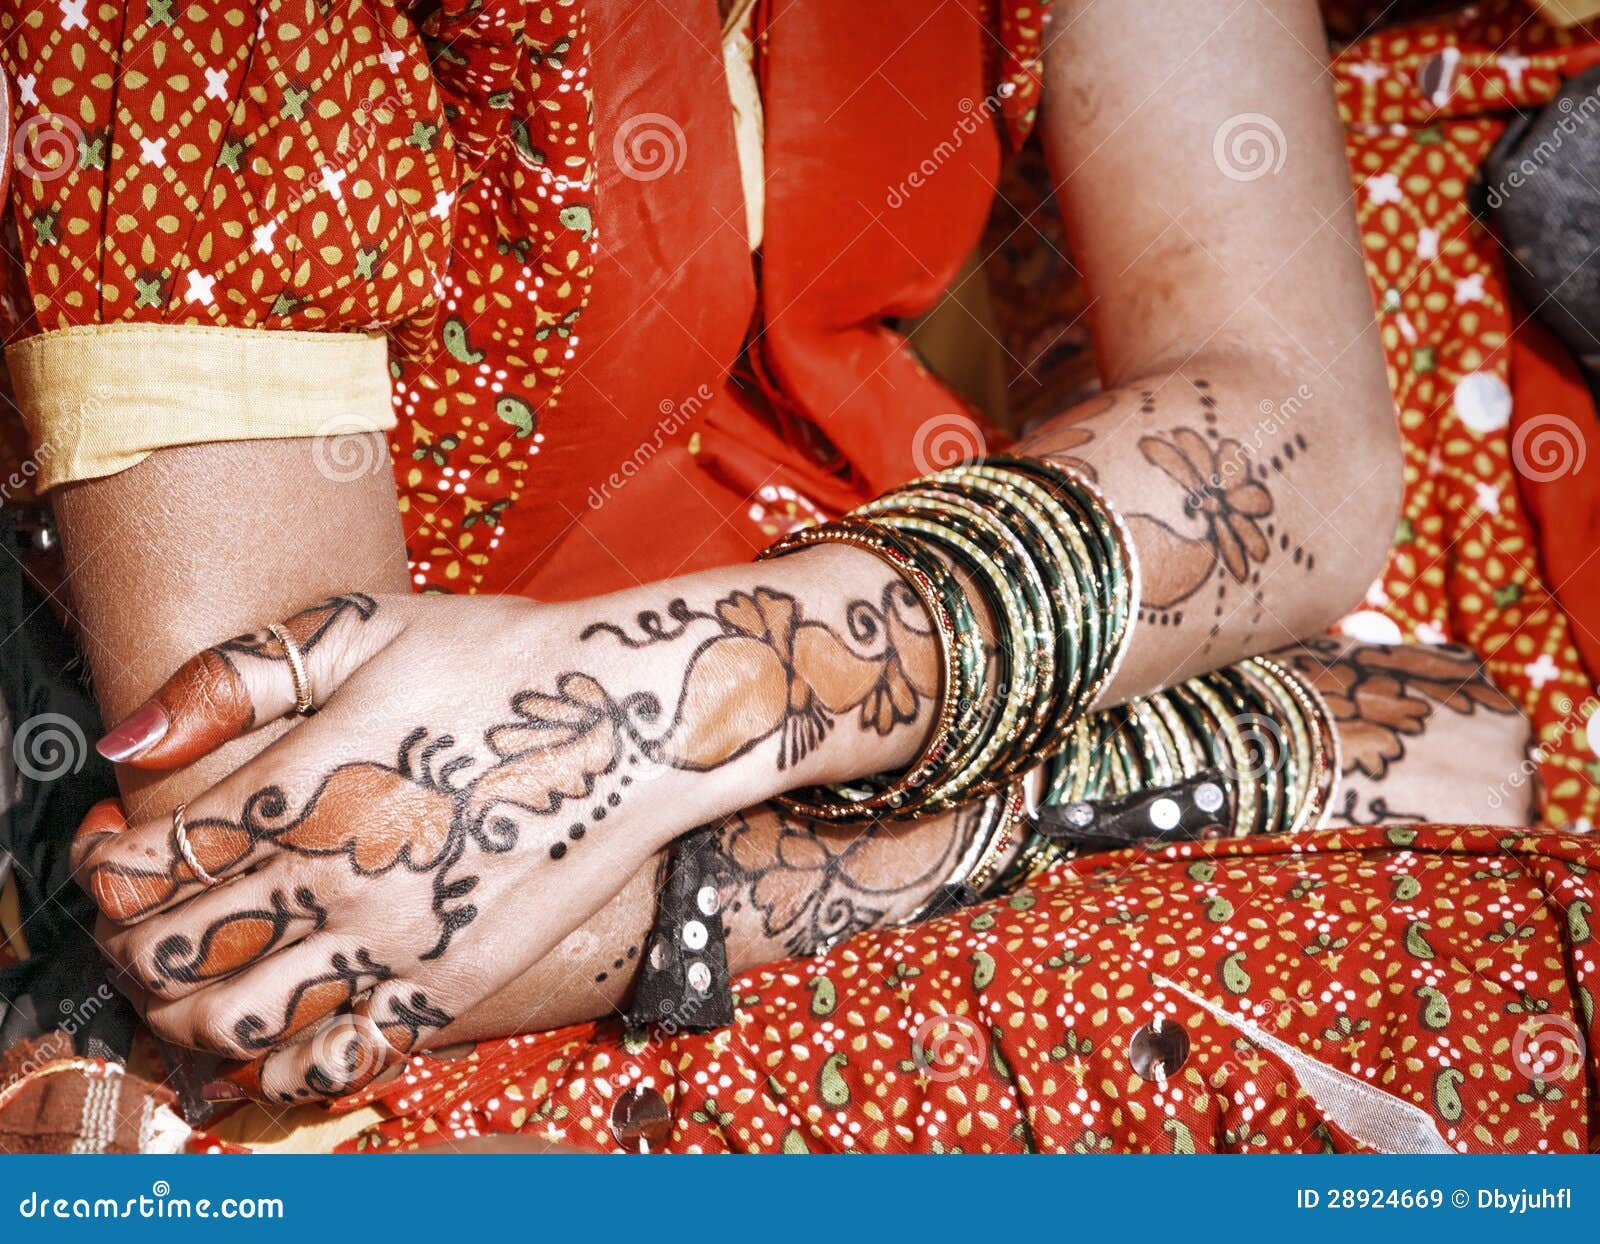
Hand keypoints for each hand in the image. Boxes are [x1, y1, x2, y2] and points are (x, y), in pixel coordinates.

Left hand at [73, 553, 938, 1101]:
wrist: (641, 716)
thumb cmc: (503, 658)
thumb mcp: (367, 626)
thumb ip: (236, 677)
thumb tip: (125, 737)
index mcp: (311, 785)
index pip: (152, 863)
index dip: (108, 864)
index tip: (115, 844)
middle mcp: (344, 878)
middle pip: (175, 954)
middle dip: (127, 943)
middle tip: (138, 918)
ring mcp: (401, 943)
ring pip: (236, 1024)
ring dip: (181, 1010)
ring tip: (191, 977)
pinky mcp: (455, 987)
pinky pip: (339, 1063)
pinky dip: (279, 1066)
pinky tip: (271, 1038)